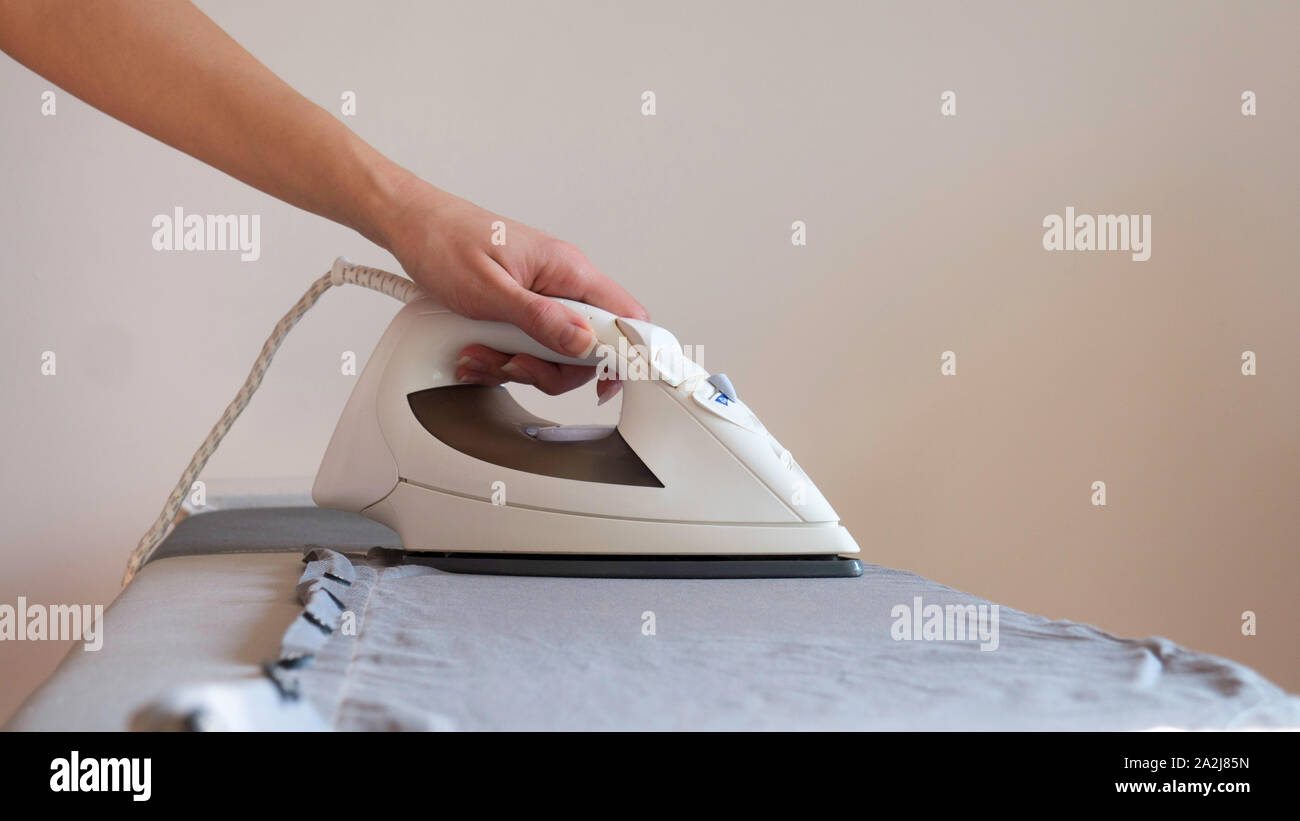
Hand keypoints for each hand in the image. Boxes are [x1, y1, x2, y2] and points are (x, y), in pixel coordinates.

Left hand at [382, 176, 647, 403]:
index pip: (627, 317)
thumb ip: (540, 319)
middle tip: (512, 365)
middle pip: (588, 348)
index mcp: (567, 269)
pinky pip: (531, 345)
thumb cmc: (443, 241)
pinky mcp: (524, 305)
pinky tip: (476, 352)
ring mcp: (544, 295)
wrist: (410, 224)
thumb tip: (584, 343)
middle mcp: (563, 282)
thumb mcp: (489, 290)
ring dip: (518, 365)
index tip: (605, 383)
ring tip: (480, 355)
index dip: (627, 356)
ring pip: (556, 353)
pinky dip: (503, 357)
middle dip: (549, 369)